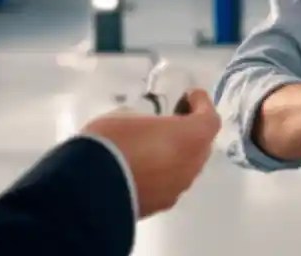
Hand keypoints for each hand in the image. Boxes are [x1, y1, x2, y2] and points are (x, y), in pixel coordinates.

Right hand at [82, 89, 220, 218]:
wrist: (90, 188)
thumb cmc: (113, 142)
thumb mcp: (128, 116)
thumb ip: (149, 121)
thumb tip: (150, 129)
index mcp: (191, 137)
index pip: (209, 118)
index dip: (202, 104)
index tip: (189, 96)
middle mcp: (191, 165)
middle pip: (201, 145)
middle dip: (191, 131)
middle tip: (173, 119)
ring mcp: (178, 188)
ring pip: (187, 166)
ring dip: (178, 154)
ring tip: (156, 145)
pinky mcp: (160, 205)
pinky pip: (170, 183)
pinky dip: (163, 173)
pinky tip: (144, 168)